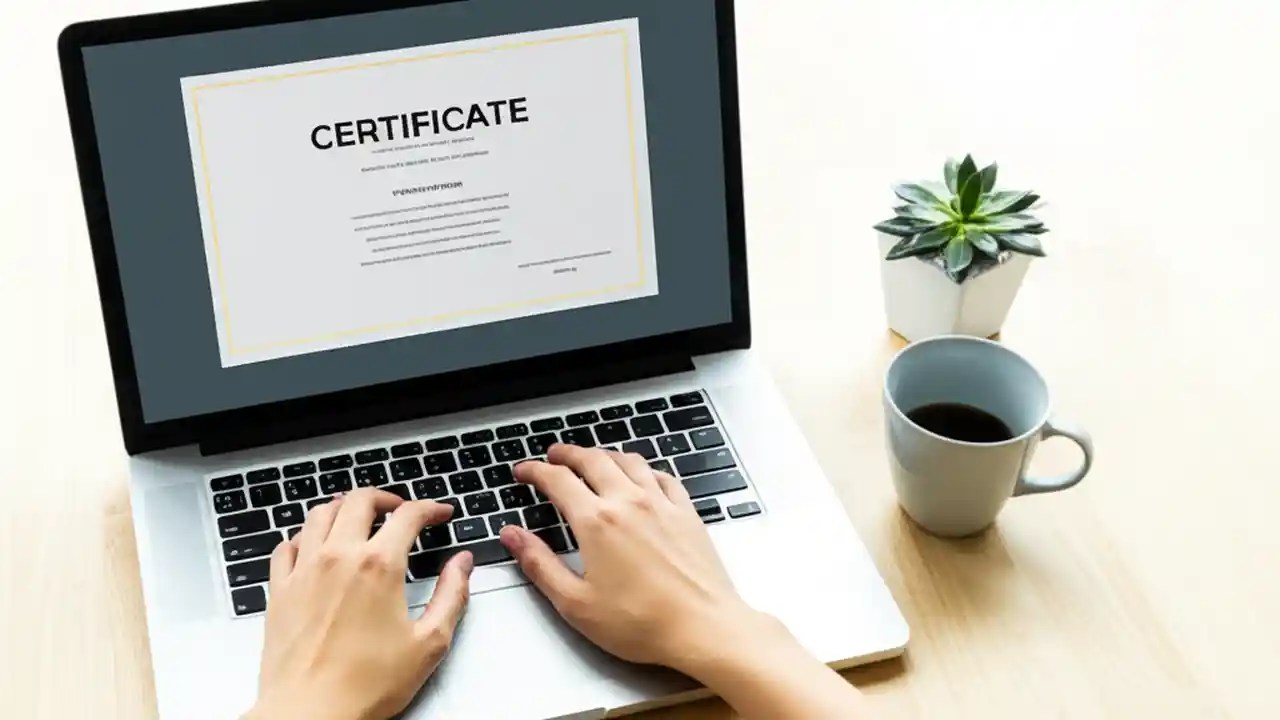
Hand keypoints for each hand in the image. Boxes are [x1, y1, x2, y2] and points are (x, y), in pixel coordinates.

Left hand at [245, 488, 473, 719]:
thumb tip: (462, 564)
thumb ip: (452, 596)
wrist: (308, 714)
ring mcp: (304, 570)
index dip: (431, 507)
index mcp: (378, 566)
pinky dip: (305, 535)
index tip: (440, 513)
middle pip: (359, 500)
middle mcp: (338, 557)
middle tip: (400, 509)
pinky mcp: (279, 590)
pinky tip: (314, 545)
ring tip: (358, 515)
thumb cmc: (365, 686)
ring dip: (344, 507)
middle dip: (386, 497)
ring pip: (320, 513)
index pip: (409, 514)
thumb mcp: (429, 644)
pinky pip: (287, 545)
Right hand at [500, 444, 754, 671]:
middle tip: (554, 454)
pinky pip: (662, 476)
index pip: (558, 480)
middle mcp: (629, 502)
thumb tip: (512, 536)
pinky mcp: (686, 513)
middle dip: (568, 454)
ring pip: (629, 461)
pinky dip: (644, 468)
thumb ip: (539, 564)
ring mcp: (661, 504)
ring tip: (593, 456)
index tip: (525, 471)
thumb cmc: (641, 623)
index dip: (535, 471)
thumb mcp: (575, 603)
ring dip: (604, 453)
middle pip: (593, 460)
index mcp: (597, 522)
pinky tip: (641, 475)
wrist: (703, 628)